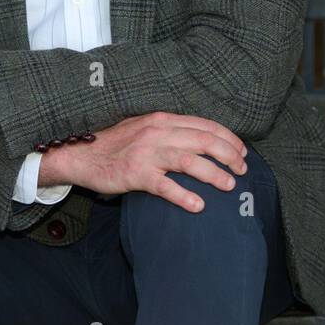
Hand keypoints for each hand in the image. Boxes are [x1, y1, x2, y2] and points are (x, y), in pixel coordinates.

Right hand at [41, 111, 247, 212]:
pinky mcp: (135, 174)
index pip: (204, 125)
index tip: (242, 151)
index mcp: (163, 119)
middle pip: (203, 141)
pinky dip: (184, 195)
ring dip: (214, 174)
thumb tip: (202, 140)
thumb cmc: (117, 144)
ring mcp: (146, 153)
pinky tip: (198, 206)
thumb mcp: (146, 127)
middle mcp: (157, 132)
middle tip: (242, 169)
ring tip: (229, 185)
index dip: (228, 138)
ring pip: (189, 161)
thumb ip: (170, 130)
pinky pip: (164, 186)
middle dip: (228, 155)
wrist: (82, 155)